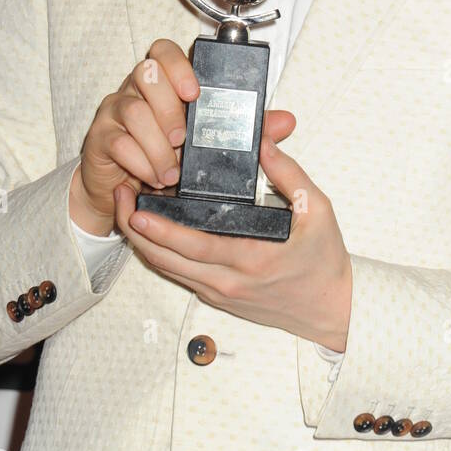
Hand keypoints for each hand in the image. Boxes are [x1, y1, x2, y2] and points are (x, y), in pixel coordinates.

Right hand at [70, 38, 283, 237]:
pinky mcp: (100, 138)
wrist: (125, 192)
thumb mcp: (206, 145)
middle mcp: (135, 89)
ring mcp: (115, 110)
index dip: (179, 65)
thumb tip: (286, 121)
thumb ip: (242, 130)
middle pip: (146, 73)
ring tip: (171, 171)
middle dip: (168, 108)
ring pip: (133, 110)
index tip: (195, 93)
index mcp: (163, 83)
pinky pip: (118, 141)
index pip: (164, 51)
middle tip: (182, 141)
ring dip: (157, 145)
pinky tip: (153, 177)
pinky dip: (140, 163)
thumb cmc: (166, 158)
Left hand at [114, 117, 352, 350]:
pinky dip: (160, 253)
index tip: (137, 208)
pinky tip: (152, 230)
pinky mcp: (217, 298)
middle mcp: (228, 282)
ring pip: (167, 270)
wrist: (330, 309)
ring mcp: (219, 293)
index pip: (194, 245)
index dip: (161, 229)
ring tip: (126, 207)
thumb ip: (288, 173)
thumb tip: (262, 141)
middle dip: (136, 229)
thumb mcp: (317, 210)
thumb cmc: (324, 259)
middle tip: (120, 196)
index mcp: (251, 258)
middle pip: (167, 260)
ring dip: (143, 242)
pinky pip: (180, 275)